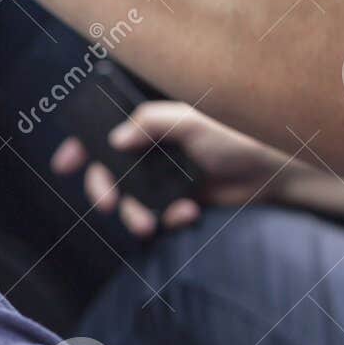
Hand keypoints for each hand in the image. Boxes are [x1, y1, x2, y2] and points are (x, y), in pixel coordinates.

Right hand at [51, 101, 293, 236]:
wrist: (278, 170)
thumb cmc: (238, 134)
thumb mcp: (192, 121)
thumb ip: (150, 124)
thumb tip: (113, 141)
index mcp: (151, 126)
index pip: (104, 132)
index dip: (80, 147)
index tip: (65, 164)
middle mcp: (152, 152)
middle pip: (109, 173)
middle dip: (104, 192)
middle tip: (109, 206)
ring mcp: (164, 178)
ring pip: (130, 201)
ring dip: (134, 214)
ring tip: (152, 223)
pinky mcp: (179, 201)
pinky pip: (159, 216)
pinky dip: (168, 218)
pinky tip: (187, 214)